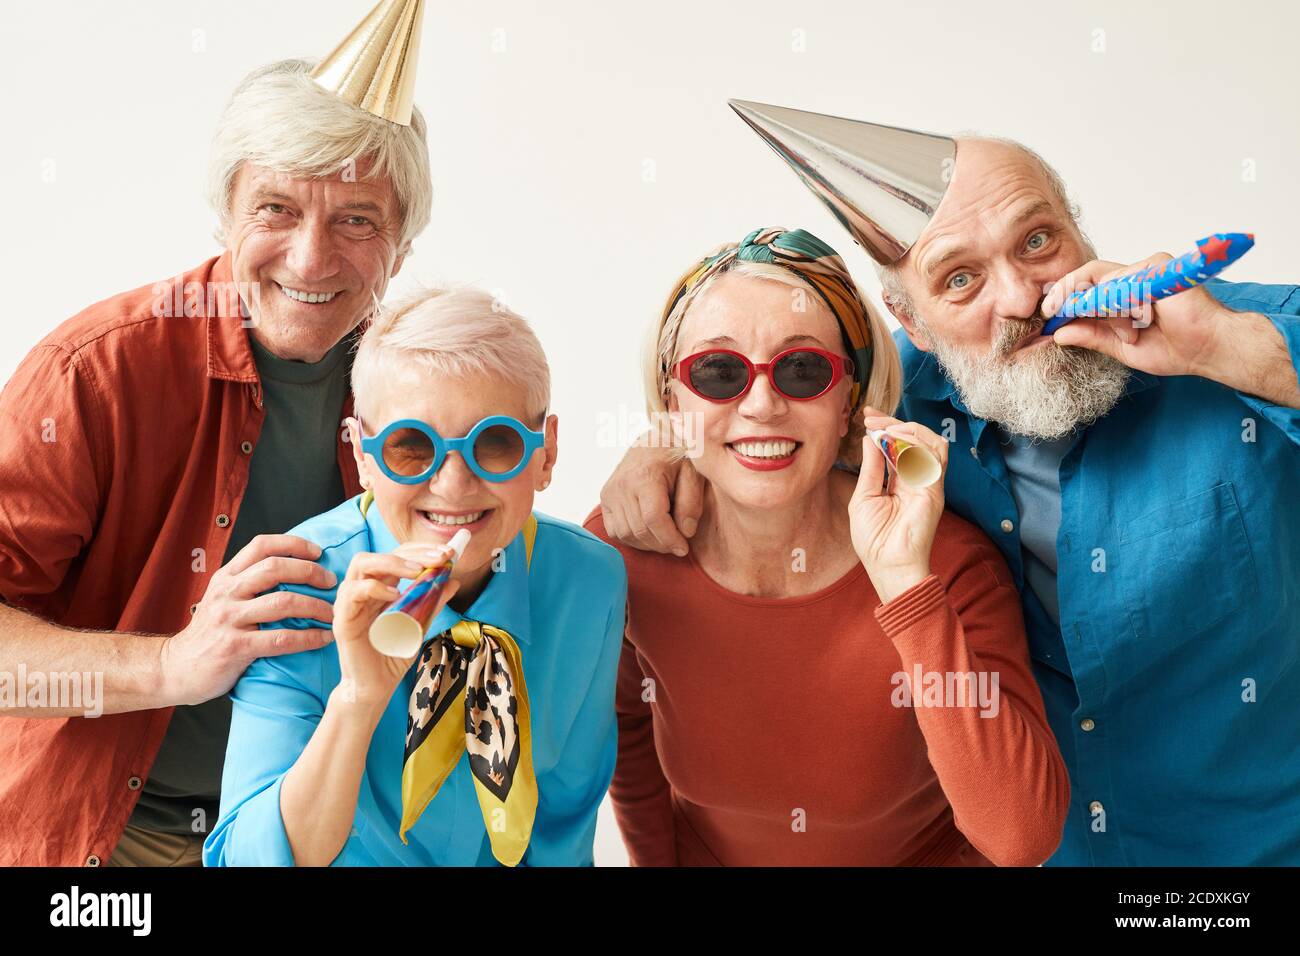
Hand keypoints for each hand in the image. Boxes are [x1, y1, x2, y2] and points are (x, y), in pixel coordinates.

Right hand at [161, 534, 341, 705]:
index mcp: (225, 576)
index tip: (318, 551)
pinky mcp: (234, 647)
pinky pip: (280, 639)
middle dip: (310, 572)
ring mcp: (229, 619)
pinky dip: (308, 638)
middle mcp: (226, 592)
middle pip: (275, 568)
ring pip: (282, 602)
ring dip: (315, 606)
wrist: (175, 668)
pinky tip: (323, 638)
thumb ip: (248, 584)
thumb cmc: (209, 634)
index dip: (293, 544)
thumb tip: (294, 570)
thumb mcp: (222, 599)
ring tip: (333, 613)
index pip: (261, 545)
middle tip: (332, 582)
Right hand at [331, 542, 459, 716]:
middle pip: (381, 553)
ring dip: (393, 562)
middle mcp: (363, 590)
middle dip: (413, 551)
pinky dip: (376, 588)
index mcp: (380, 588)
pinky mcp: (342, 619)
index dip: (422, 551)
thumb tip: (453, 580)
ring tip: (418, 571)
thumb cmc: (393, 656)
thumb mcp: (420, 625)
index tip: (449, 553)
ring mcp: (350, 602)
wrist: (376, 688)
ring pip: (362, 563)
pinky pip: (353, 592)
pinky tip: (395, 595)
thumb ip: (433, 603)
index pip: (398, 557)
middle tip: (439, 557)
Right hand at [599, 443, 704, 555]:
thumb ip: (692, 503)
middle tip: (677, 544)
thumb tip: (685, 532)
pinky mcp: (605, 498)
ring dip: (648, 543)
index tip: (684, 548)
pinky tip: (649, 532)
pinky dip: (632, 538)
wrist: (654, 440)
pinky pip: (615, 531)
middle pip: (640, 530)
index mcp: (645, 475)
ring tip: (665, 537)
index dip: (670, 539)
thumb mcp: (694, 474)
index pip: (654, 519)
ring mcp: (610, 492)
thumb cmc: (677, 457)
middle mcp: (622, 484)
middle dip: (661, 544)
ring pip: (626, 534)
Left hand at [849, 407, 948, 604]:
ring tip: (885, 429)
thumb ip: (871, 467)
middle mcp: (916, 480)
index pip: (898, 446)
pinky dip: (915, 444)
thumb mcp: (863, 496)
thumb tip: (870, 438)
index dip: (885, 427)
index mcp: (899, 482)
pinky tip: (895, 443)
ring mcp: (928, 484)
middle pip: (915, 439)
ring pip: (931, 442)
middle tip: (872, 418)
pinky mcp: (935, 490)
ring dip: (907, 430)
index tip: (867, 415)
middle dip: (893, 422)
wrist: (888, 566)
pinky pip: (933, 458)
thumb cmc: (873, 539)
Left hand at [1042, 254, 1231, 377]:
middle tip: (1051, 312)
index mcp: (1124, 291)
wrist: (1208, 350)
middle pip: (1089, 275)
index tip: (1046, 314)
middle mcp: (1135, 276)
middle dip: (1067, 294)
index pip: (1086, 284)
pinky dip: (1127, 306)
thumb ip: (1091, 337)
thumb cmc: (1175, 348)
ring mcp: (1147, 269)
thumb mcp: (1122, 347)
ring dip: (1110, 312)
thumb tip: (1057, 334)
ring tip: (1132, 332)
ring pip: (1106, 283)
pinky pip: (1127, 283)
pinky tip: (1142, 321)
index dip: (1063, 296)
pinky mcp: (1159, 268)